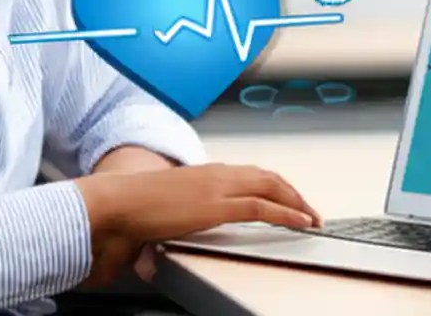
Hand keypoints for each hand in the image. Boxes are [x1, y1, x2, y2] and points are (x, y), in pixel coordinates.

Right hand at [73, 163, 322, 287]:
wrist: (119, 202)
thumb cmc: (131, 208)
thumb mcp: (161, 214)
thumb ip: (169, 227)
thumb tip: (156, 257)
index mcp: (203, 174)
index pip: (247, 174)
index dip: (271, 184)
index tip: (285, 197)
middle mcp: (215, 174)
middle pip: (266, 176)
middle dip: (292, 192)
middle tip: (308, 208)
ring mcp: (219, 187)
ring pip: (271, 187)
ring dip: (296, 201)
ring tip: (311, 216)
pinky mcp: (219, 206)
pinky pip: (264, 208)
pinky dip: (288, 213)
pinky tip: (301, 222)